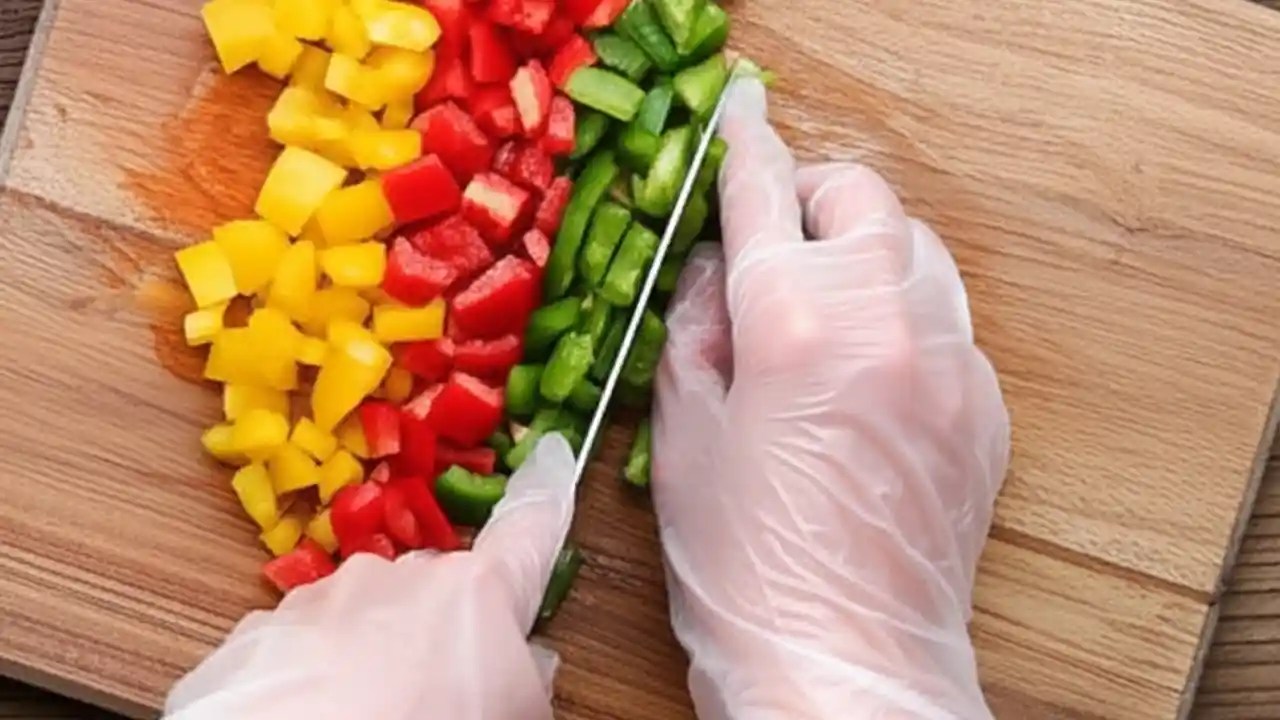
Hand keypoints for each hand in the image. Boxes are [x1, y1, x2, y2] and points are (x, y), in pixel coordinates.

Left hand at [164, 435, 576, 719]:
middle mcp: (398, 572)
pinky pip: (304, 645)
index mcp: (476, 587)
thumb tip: (525, 664)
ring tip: (374, 711)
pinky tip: (318, 713)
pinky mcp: (264, 630)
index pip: (527, 529)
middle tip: (443, 688)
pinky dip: (315, 673)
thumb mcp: (519, 713)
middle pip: (437, 587)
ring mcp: (326, 596)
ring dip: (373, 652)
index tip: (551, 454)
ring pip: (365, 615)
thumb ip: (526, 675)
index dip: (544, 492)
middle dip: (440, 626)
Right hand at [652, 77, 1009, 718]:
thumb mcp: (683, 440)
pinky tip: (868, 364)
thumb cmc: (743, 570)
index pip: (764, 197)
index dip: (742, 152)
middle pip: (863, 198)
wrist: (843, 665)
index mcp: (795, 322)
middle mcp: (888, 323)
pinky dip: (903, 315)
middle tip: (773, 223)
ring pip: (919, 248)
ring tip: (822, 289)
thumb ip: (696, 333)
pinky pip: (947, 324)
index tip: (737, 126)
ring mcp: (951, 366)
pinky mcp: (985, 413)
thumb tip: (712, 274)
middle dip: (813, 192)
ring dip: (865, 245)